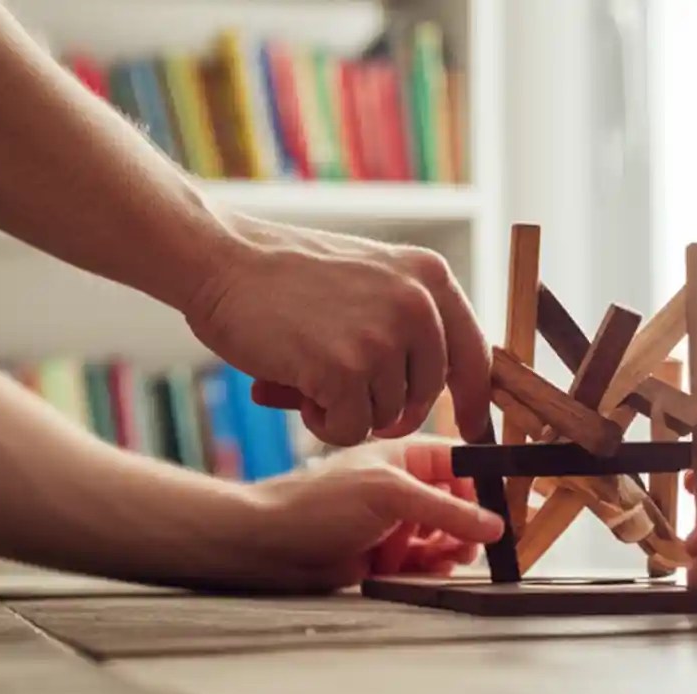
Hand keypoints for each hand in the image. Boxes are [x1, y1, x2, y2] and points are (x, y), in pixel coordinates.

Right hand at [185, 214, 491, 446]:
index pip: (475, 355)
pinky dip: (321, 423)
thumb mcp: (372, 278)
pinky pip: (349, 431)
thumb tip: (444, 389)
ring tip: (309, 370)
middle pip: (427, 397)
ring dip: (346, 410)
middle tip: (342, 389)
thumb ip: (412, 320)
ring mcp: (382, 338)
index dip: (475, 401)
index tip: (474, 429)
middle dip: (388, 408)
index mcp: (431, 277)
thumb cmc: (286, 275)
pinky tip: (295, 387)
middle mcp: (418, 305)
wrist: (221, 259)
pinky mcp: (344, 371)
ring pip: (386, 417)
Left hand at [247, 435, 503, 590]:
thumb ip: (446, 510)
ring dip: (452, 549)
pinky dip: (432, 568)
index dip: (482, 483)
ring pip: (444, 536)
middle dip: (469, 524)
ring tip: (451, 558)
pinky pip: (424, 562)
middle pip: (457, 504)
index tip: (503, 507)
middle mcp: (402, 486)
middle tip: (475, 543)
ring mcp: (394, 521)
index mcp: (404, 455)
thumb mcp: (390, 496)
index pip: (459, 462)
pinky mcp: (386, 554)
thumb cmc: (318, 504)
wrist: (271, 546)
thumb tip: (494, 524)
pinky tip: (430, 571)